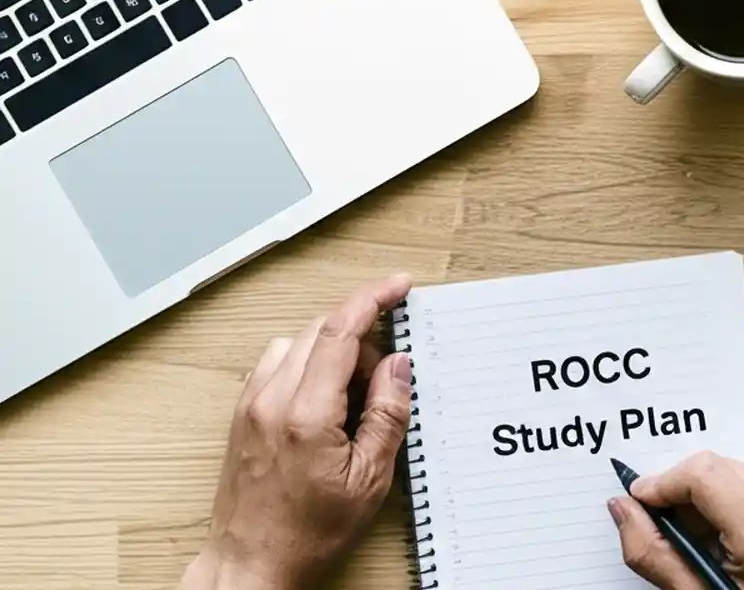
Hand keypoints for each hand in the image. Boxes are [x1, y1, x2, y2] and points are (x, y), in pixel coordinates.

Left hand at [180, 275, 414, 589]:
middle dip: (362, 337)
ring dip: (333, 354)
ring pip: (299, 343)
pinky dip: (308, 367)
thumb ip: (387, 415)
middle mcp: (271, 400)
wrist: (251, 563)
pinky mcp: (242, 412)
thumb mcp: (369, 480)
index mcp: (306, 414)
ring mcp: (251, 403)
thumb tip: (397, 367)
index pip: (341, 332)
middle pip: (322, 330)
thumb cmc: (307, 533)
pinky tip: (324, 403)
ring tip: (354, 401)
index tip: (397, 285)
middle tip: (385, 377)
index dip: (373, 299)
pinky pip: (278, 363)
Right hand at [609, 451, 743, 589]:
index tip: (642, 500)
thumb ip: (656, 556)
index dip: (662, 482)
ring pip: (733, 470)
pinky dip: (737, 501)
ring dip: (710, 498)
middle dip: (683, 493)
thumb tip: (624, 509)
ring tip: (714, 543)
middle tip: (674, 533)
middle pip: (713, 467)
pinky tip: (741, 537)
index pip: (702, 473)